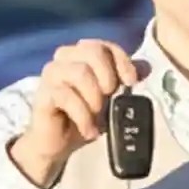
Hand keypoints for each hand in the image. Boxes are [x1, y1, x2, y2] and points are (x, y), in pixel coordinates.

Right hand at [10, 40, 142, 186]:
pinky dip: (83, 115)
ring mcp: (51, 74)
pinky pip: (66, 96)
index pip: (104, 45)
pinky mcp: (43, 94)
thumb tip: (145, 67)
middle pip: (92, 50)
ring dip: (94, 97)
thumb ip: (123, 80)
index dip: (121, 60)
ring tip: (97, 115)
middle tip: (110, 97)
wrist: (57, 144)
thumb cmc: (83, 116)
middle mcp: (64, 58)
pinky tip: (88, 130)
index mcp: (81, 54)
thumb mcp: (110, 99)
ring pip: (79, 72)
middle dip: (108, 75)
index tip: (132, 81)